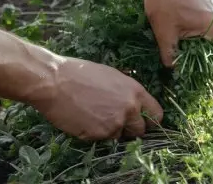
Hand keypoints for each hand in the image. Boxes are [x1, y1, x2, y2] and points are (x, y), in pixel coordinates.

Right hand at [30, 57, 162, 140]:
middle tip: (116, 121)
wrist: (55, 82)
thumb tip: (134, 102)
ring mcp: (114, 124)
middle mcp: (129, 109)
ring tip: (95, 116)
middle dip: (131, 129)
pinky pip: (102, 139)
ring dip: (111, 130)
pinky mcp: (98, 134)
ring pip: (120, 136)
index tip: (144, 122)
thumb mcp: (113, 76)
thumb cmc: (81, 73)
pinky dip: (95, 133)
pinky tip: (84, 119)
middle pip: (140, 130)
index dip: (150, 120)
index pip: (156, 115)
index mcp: (136, 92)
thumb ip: (127, 91)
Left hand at [142, 0, 212, 67]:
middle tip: (194, 51)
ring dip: (212, 32)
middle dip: (212, 48)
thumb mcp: (163, 32)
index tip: (208, 68)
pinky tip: (192, 17)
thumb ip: (169, 54)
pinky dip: (210, 19)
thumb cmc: (164, 1)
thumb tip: (171, 67)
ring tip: (193, 34)